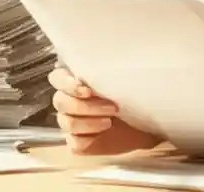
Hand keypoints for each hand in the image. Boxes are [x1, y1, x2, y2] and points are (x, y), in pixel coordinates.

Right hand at [48, 66, 162, 155]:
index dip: (67, 84)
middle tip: (112, 107)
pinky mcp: (78, 142)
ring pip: (67, 122)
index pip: (56, 78)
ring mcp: (71, 122)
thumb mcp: (123, 79)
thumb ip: (107, 72)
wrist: (146, 124)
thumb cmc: (133, 96)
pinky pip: (74, 142)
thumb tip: (102, 61)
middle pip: (60, 102)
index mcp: (74, 81)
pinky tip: (104, 133)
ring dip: (89, 122)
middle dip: (85, 106)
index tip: (87, 89)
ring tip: (109, 121)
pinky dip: (89, 138)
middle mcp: (68, 101)